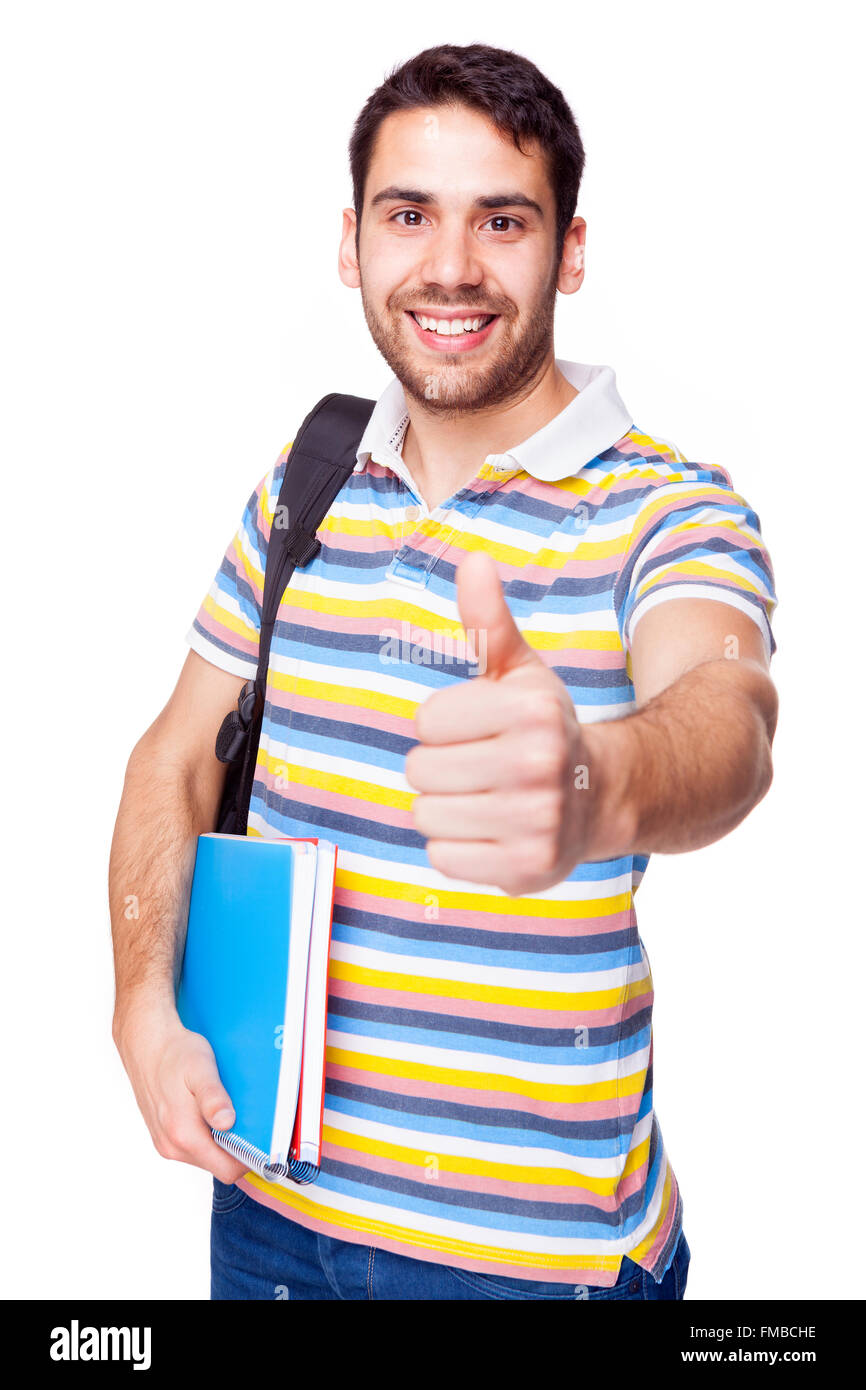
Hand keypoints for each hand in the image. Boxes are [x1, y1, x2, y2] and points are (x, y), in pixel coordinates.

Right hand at [113, 1000, 246, 1183]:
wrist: (146, 1043)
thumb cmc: (175, 1053)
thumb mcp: (201, 1068)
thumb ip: (213, 1098)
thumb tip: (226, 1122)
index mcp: (183, 1135)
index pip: (227, 1170)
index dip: (249, 1159)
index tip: (263, 1140)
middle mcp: (171, 1146)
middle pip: (217, 1165)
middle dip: (236, 1149)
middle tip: (250, 1120)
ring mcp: (165, 1143)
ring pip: (205, 1156)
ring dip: (220, 1141)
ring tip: (229, 1111)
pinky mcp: (162, 1136)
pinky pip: (192, 1146)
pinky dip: (206, 1135)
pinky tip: (210, 1110)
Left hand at [405, 550, 597, 895]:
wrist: (603, 796)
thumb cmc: (543, 729)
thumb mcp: (519, 672)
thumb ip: (488, 622)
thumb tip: (473, 561)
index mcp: (531, 711)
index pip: (426, 720)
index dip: (442, 724)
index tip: (477, 728)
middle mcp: (538, 766)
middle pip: (420, 770)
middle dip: (440, 767)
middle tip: (480, 766)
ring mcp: (536, 821)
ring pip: (427, 814)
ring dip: (445, 808)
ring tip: (484, 798)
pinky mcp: (528, 867)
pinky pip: (444, 857)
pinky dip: (458, 848)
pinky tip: (491, 830)